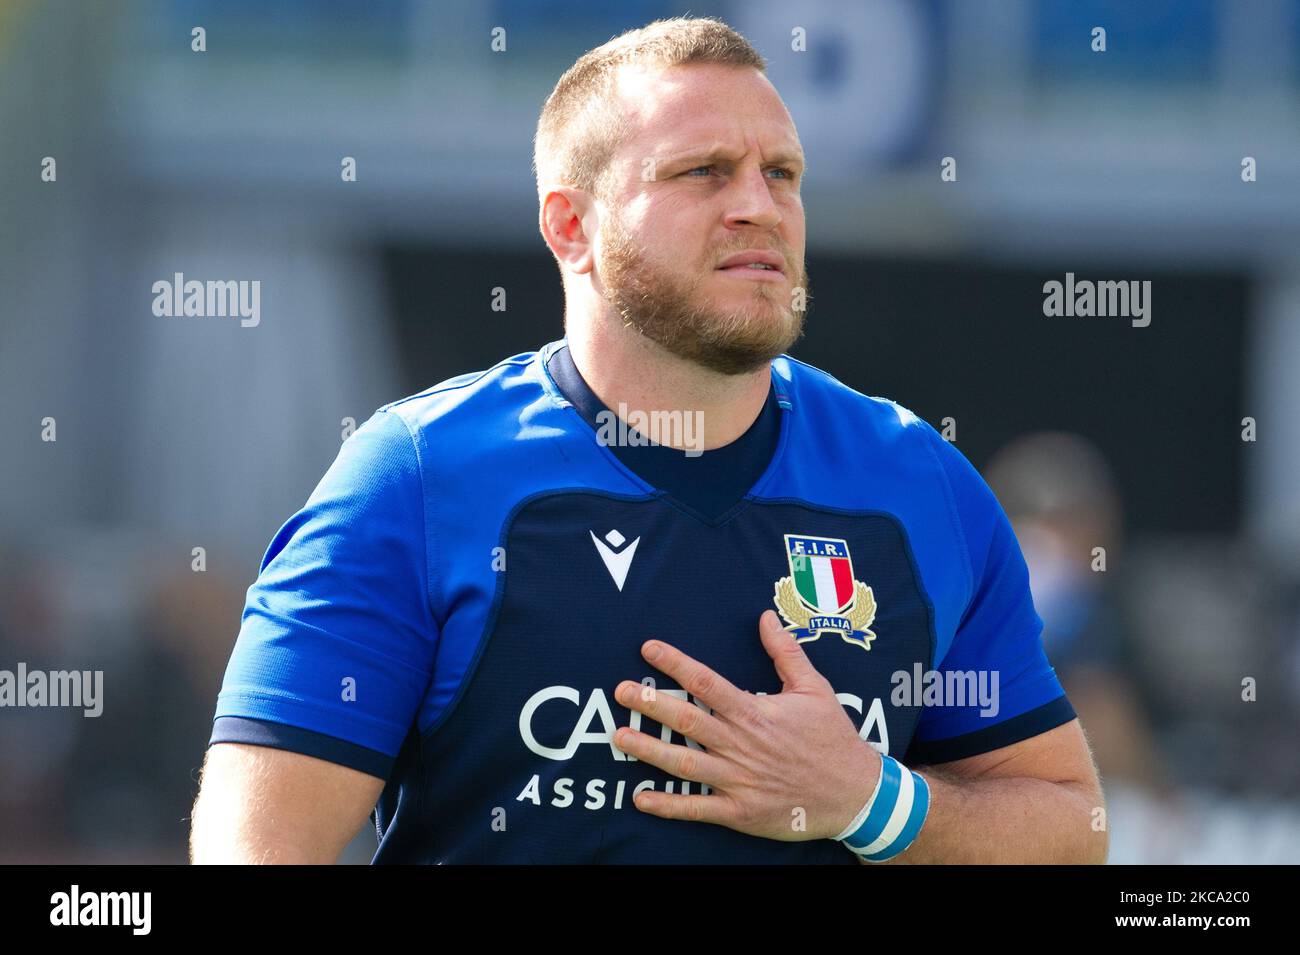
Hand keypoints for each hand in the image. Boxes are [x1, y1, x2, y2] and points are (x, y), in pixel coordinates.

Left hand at [612, 609, 881, 841]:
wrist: (855, 794)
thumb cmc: (833, 738)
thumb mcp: (815, 688)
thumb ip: (785, 652)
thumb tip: (765, 617)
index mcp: (755, 712)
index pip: (706, 682)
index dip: (675, 663)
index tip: (649, 648)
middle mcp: (741, 745)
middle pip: (687, 720)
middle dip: (650, 704)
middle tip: (620, 691)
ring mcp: (738, 780)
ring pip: (684, 764)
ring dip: (648, 750)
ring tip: (619, 737)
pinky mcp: (740, 812)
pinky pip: (697, 808)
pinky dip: (668, 806)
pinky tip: (640, 799)